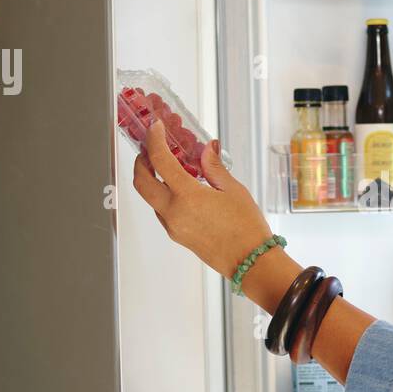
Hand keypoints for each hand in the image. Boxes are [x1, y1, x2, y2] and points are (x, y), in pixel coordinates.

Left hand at [131, 121, 271, 279]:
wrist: (251, 262)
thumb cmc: (247, 229)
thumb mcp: (233, 190)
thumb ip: (214, 167)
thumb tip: (206, 150)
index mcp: (187, 197)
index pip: (160, 161)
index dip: (155, 140)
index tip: (156, 128)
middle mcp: (174, 213)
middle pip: (141, 182)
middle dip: (141, 161)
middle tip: (150, 148)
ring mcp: (173, 226)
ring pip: (149, 198)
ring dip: (151, 179)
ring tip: (167, 166)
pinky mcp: (177, 236)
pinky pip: (161, 211)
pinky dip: (163, 194)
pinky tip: (180, 188)